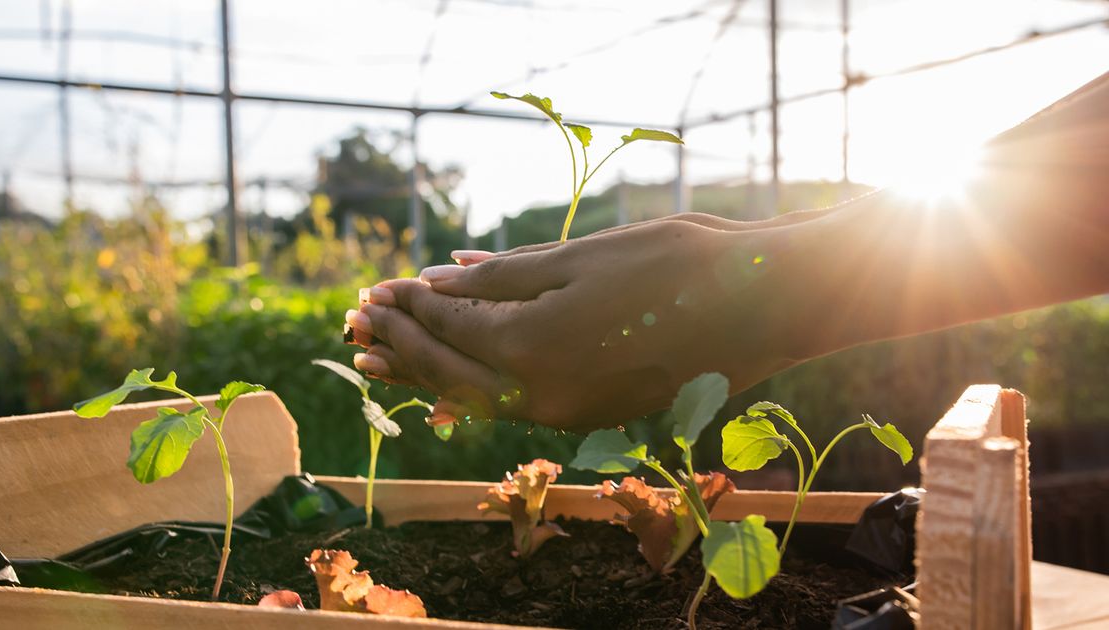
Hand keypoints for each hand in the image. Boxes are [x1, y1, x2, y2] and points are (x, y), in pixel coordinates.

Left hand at [346, 218, 804, 430]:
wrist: (763, 306)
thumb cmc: (677, 264)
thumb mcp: (580, 256)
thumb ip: (503, 276)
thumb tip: (439, 278)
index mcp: (532, 346)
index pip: (448, 324)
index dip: (407, 304)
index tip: (373, 288)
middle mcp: (542, 394)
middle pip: (449, 371)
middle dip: (400, 344)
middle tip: (355, 325)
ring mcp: (569, 413)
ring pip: (477, 396)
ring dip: (427, 373)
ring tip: (380, 359)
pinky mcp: (594, 416)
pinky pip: (514, 406)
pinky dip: (474, 388)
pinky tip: (453, 380)